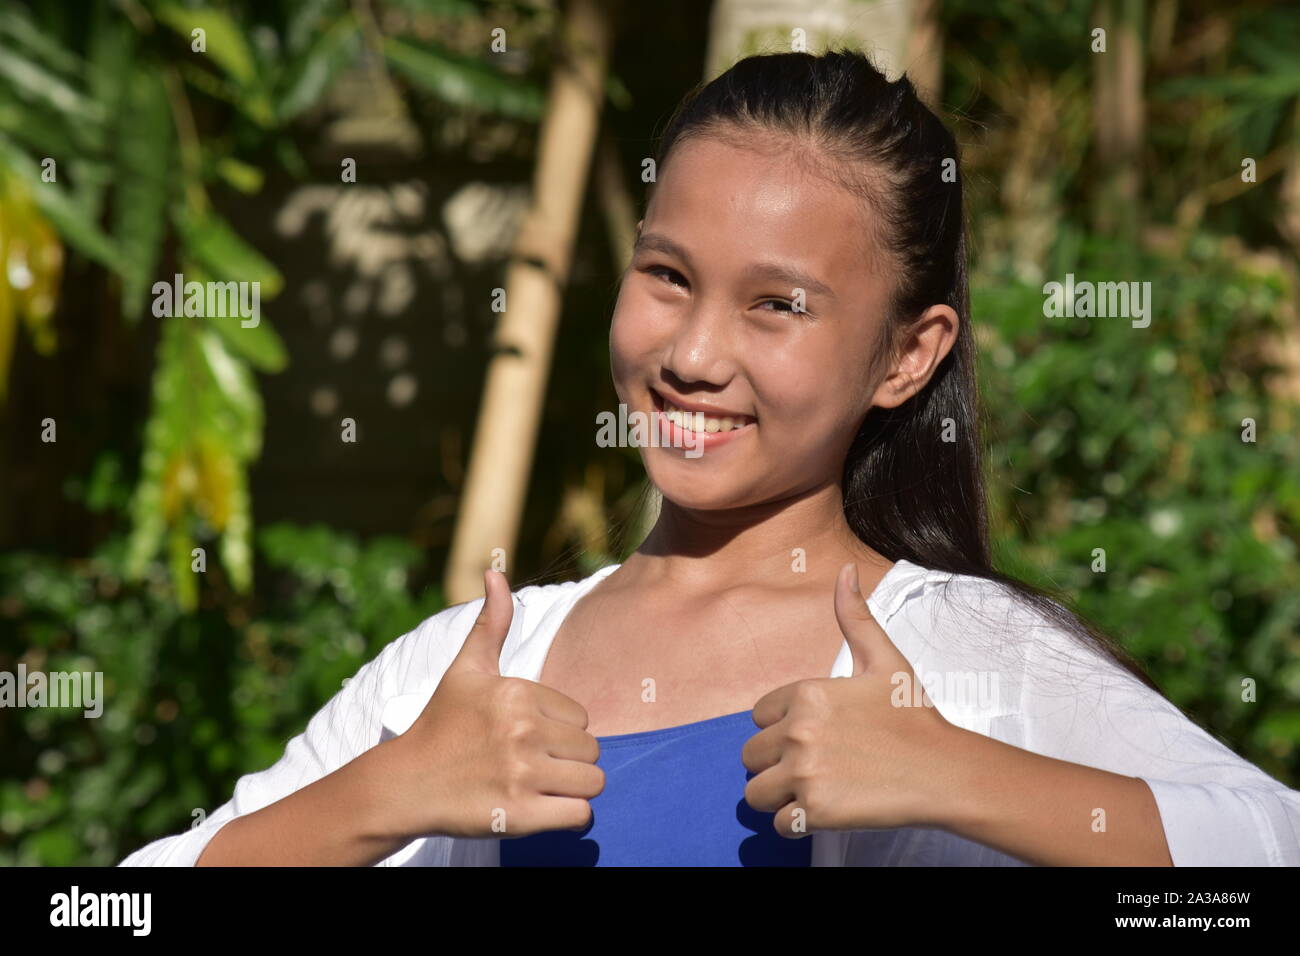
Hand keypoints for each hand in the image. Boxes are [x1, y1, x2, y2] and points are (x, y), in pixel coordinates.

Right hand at [378, 569, 603, 840]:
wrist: (405, 783)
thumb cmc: (442, 724)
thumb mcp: (466, 668)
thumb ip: (491, 622)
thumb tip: (495, 569)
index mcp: (517, 694)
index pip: (581, 717)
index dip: (559, 730)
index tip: (525, 738)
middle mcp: (523, 731)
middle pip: (591, 750)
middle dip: (569, 760)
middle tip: (532, 765)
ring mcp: (522, 774)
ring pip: (592, 782)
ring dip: (573, 789)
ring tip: (540, 786)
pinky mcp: (522, 815)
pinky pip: (580, 815)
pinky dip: (568, 816)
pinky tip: (541, 809)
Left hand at [742, 562, 959, 835]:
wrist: (944, 771)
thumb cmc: (915, 716)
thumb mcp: (884, 660)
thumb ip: (855, 617)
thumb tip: (846, 570)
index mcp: (807, 694)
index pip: (758, 715)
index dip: (782, 726)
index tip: (816, 734)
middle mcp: (798, 731)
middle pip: (750, 754)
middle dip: (775, 762)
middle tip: (815, 766)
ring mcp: (803, 773)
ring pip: (755, 791)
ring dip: (777, 794)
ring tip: (811, 790)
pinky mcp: (813, 811)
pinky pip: (775, 822)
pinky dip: (792, 822)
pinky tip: (820, 811)